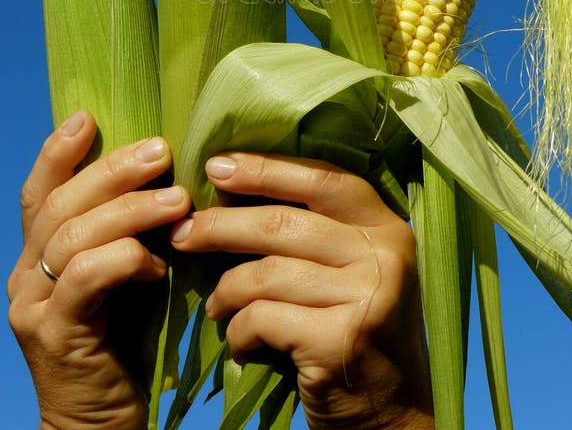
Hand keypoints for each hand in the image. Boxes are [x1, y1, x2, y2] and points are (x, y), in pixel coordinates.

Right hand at [7, 111, 190, 429]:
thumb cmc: (121, 343)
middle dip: (110, 170)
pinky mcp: (56, 336)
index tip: (89, 116)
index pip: (40, 192)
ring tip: (178, 199)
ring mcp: (33, 307)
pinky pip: (85, 279)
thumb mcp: (121, 277)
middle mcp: (25, 276)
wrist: (100, 425)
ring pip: (73, 236)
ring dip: (129, 210)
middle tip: (160, 149)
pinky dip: (124, 259)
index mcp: (38, 256)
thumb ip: (125, 234)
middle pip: (59, 204)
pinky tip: (158, 264)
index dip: (59, 152)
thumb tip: (166, 176)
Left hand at [170, 153, 434, 428]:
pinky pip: (263, 318)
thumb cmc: (350, 328)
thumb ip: (313, 230)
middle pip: (284, 224)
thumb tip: (229, 185)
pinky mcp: (341, 340)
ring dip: (227, 290)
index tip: (215, 166)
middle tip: (183, 234)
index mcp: (387, 225)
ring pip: (267, 272)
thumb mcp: (349, 269)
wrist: (389, 415)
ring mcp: (368, 296)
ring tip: (215, 305)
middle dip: (221, 226)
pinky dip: (238, 330)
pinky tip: (239, 341)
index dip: (265, 169)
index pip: (322, 179)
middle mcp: (385, 254)